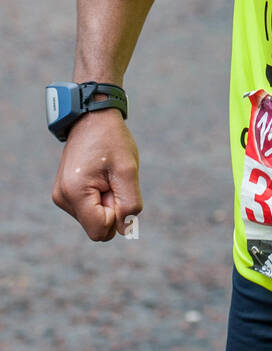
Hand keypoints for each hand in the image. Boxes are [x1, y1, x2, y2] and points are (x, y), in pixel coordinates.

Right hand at [52, 111, 142, 242]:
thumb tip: (125, 230)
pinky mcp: (65, 193)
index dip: (117, 216)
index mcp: (75, 193)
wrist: (92, 118)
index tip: (118, 188)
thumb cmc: (112, 141)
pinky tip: (100, 176)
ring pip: (94, 219)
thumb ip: (130, 203)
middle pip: (97, 227)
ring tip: (106, 175)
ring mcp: (61, 196)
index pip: (101, 231)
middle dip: (112, 209)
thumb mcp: (128, 170)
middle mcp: (63, 198)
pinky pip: (89, 209)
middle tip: (114, 180)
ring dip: (107, 202)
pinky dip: (100, 198)